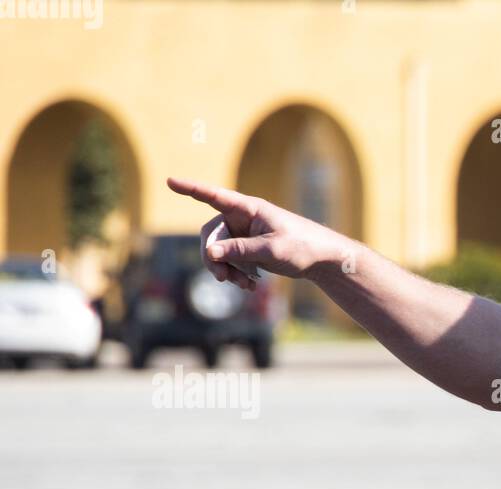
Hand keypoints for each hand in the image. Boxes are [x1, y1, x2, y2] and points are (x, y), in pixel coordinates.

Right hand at [166, 176, 347, 290]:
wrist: (322, 260)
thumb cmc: (302, 247)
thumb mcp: (271, 249)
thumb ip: (239, 250)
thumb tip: (209, 253)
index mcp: (249, 208)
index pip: (214, 196)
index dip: (191, 189)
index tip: (169, 181)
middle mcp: (243, 218)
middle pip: (211, 234)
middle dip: (212, 257)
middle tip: (222, 278)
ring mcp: (244, 234)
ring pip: (218, 251)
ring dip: (224, 269)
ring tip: (241, 286)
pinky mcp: (249, 250)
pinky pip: (230, 261)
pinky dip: (235, 274)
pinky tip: (249, 287)